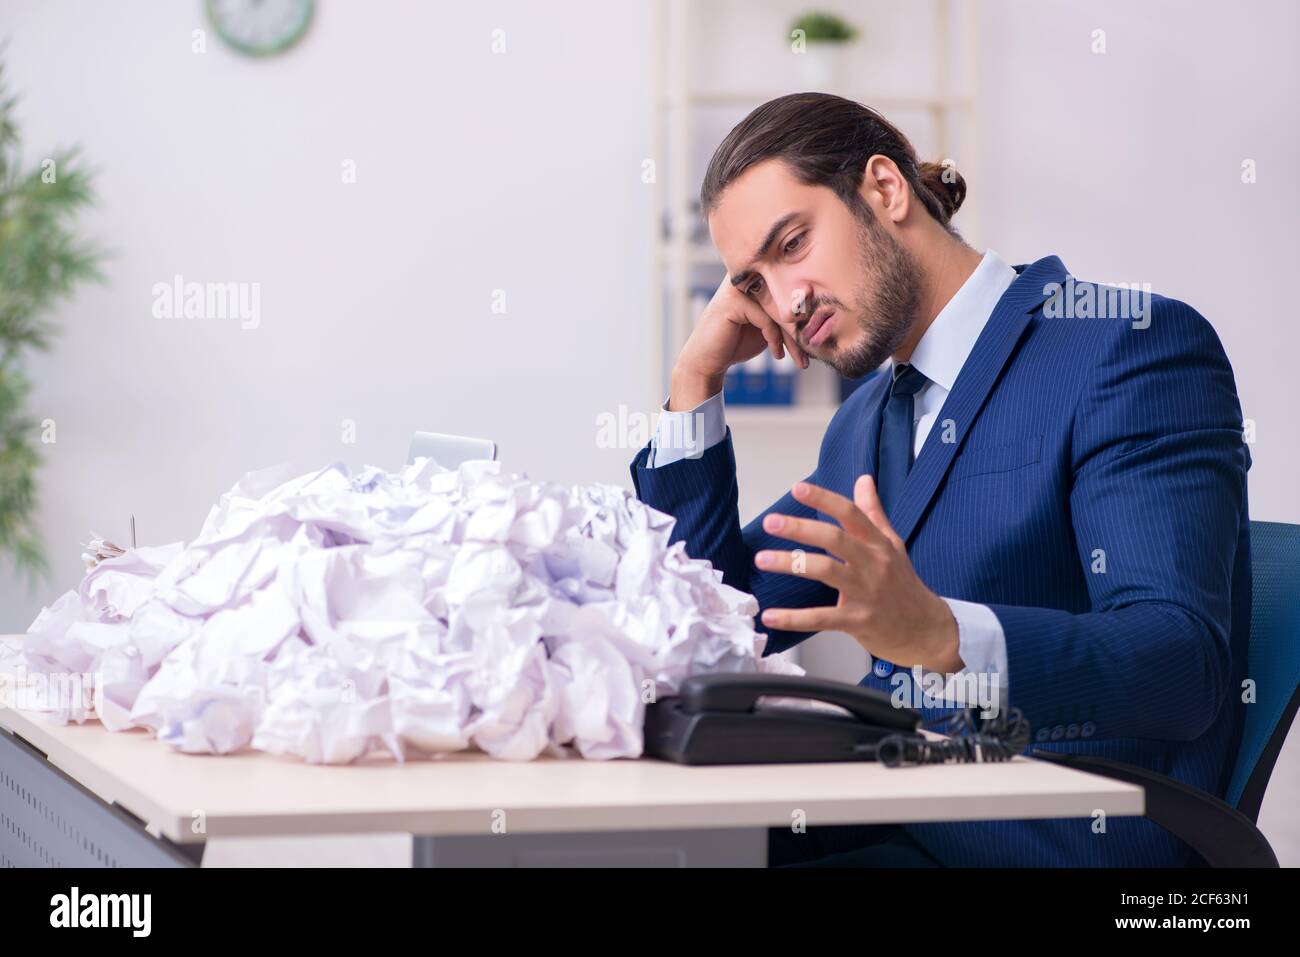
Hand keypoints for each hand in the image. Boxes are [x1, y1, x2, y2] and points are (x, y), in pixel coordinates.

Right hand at [669, 273, 807, 410]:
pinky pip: (766, 318)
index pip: (790, 292)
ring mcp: (739, 286)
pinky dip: (774, 339)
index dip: (805, 315)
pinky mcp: (733, 301)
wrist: (707, 360)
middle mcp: (748, 277)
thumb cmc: (738, 343)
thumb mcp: (768, 328)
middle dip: (802, 328)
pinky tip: (776, 354)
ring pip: (779, 309)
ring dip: (792, 337)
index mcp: (757, 279)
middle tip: (813, 352)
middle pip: (786, 299)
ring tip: (801, 359)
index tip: (817, 338)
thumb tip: (820, 316)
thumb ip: (785, 316)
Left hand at [753, 475, 963, 673]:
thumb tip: (863, 479)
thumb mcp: (893, 545)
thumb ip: (873, 513)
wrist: (927, 630)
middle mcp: (873, 564)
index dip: (824, 499)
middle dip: (800, 528)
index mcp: (878, 544)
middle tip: (771, 522)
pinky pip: (821, 618)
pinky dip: (794, 618)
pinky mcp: (858, 621)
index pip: (851, 514)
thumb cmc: (904, 584)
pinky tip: (770, 616)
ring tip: (762, 559)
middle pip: (834, 539)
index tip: (798, 489)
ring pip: (825, 572)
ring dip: (790, 564)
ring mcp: (866, 592)